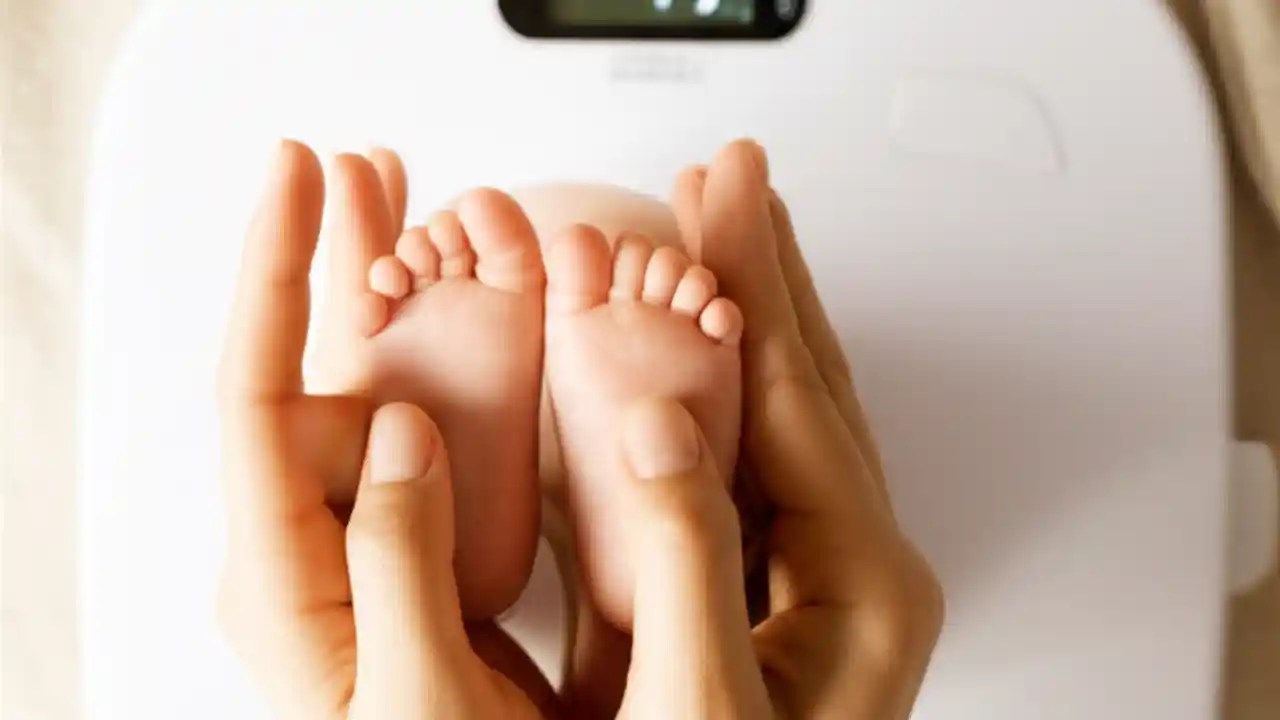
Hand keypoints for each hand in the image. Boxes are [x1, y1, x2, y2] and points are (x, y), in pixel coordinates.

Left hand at [215, 141, 555, 718]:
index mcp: (280, 581)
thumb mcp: (416, 696)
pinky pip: (421, 431)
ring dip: (388, 299)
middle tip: (361, 169)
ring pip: (365, 389)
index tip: (299, 182)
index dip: (274, 275)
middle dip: (332, 260)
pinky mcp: (411, 539)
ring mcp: (360, 536)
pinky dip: (444, 361)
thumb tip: (399, 431)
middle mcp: (305, 543)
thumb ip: (398, 563)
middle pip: (306, 370)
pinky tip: (463, 316)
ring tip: (416, 217)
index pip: (257, 400)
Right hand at [565, 140, 944, 718]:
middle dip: (765, 273)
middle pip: (808, 381)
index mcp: (861, 586)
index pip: (804, 397)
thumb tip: (654, 418)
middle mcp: (852, 568)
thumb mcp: (701, 703)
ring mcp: (811, 575)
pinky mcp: (761, 587)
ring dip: (743, 315)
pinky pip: (740, 460)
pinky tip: (681, 349)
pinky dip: (709, 387)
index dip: (758, 287)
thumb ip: (684, 559)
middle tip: (731, 182)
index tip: (726, 199)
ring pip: (779, 411)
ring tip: (712, 235)